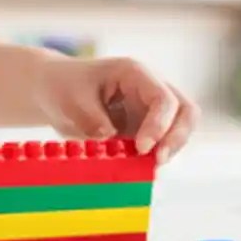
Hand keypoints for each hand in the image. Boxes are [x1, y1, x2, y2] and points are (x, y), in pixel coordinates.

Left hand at [33, 56, 199, 163]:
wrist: (54, 92)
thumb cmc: (62, 88)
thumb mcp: (70, 102)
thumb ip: (92, 119)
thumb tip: (111, 137)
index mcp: (134, 73)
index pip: (163, 98)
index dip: (158, 125)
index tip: (141, 148)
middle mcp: (150, 88)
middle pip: (185, 110)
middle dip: (177, 137)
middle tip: (157, 161)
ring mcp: (150, 109)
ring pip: (179, 128)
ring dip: (169, 149)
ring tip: (145, 167)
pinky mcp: (145, 128)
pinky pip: (161, 143)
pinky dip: (154, 156)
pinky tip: (137, 168)